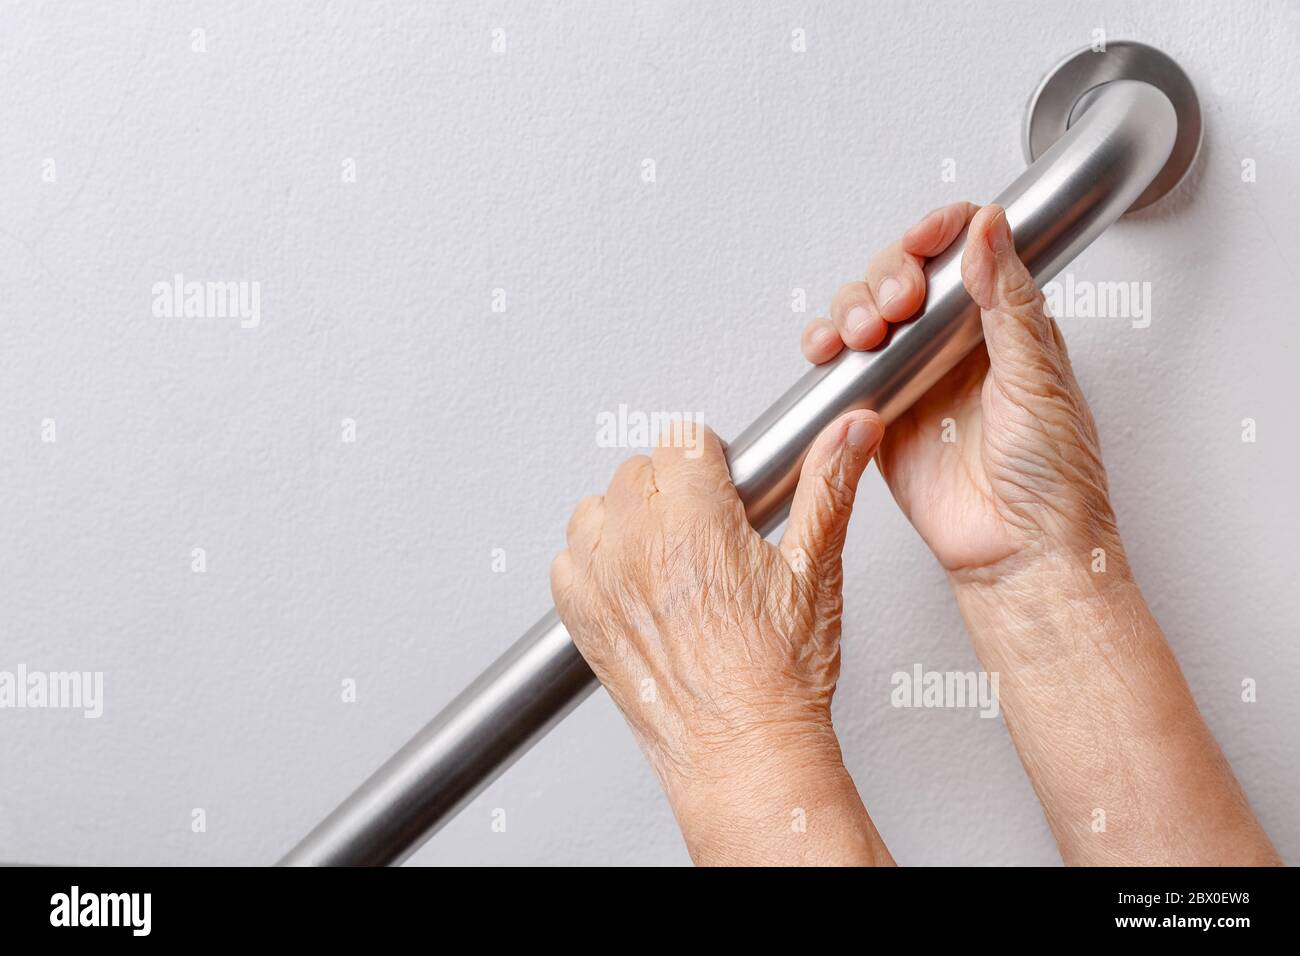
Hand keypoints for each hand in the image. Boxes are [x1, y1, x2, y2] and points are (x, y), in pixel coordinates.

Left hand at [551, 415, 892, 864]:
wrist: (743, 752)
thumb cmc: (781, 677)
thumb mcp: (814, 569)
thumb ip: (828, 485)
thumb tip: (851, 428)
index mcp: (694, 522)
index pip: (682, 440)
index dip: (712, 461)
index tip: (725, 486)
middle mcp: (638, 544)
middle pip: (639, 470)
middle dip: (674, 490)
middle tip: (709, 532)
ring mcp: (601, 579)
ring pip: (598, 508)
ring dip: (628, 521)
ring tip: (671, 557)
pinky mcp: (580, 616)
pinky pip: (568, 558)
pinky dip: (595, 563)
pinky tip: (636, 586)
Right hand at [802, 203, 1121, 584]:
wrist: (1019, 550)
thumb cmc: (1052, 478)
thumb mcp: (1038, 378)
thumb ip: (1008, 301)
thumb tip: (991, 228)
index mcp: (1005, 322)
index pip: (966, 250)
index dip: (938, 233)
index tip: (924, 240)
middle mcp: (956, 343)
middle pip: (903, 273)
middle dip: (888, 274)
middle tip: (898, 305)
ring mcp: (915, 376)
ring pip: (866, 312)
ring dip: (853, 307)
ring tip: (865, 333)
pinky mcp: (880, 412)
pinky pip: (841, 368)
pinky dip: (825, 349)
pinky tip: (830, 353)